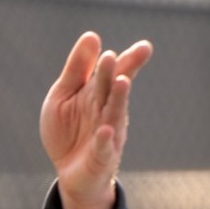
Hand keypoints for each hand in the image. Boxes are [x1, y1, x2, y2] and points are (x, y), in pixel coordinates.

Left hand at [39, 32, 152, 208]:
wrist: (69, 172)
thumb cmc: (69, 130)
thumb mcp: (64, 95)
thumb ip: (77, 69)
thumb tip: (92, 36)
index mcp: (99, 93)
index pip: (117, 72)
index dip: (130, 60)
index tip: (145, 47)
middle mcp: (108, 111)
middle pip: (114, 89)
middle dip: (116, 73)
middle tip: (114, 57)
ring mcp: (108, 135)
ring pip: (114, 114)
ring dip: (118, 99)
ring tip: (121, 82)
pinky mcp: (101, 158)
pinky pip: (103, 148)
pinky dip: (104, 141)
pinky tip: (104, 131)